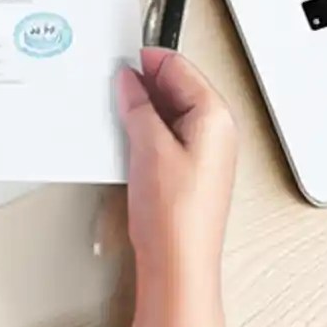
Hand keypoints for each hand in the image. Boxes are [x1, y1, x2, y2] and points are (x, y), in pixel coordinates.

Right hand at [116, 49, 237, 326]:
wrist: (178, 266)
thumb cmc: (176, 217)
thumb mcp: (149, 148)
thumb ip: (139, 107)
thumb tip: (130, 82)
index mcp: (214, 116)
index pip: (180, 67)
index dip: (147, 60)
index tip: (118, 60)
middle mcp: (215, 131)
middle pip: (176, 88)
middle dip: (143, 85)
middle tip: (111, 86)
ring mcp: (203, 152)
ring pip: (168, 112)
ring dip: (142, 110)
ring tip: (115, 115)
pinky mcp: (188, 171)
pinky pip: (166, 137)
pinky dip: (144, 132)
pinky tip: (125, 140)